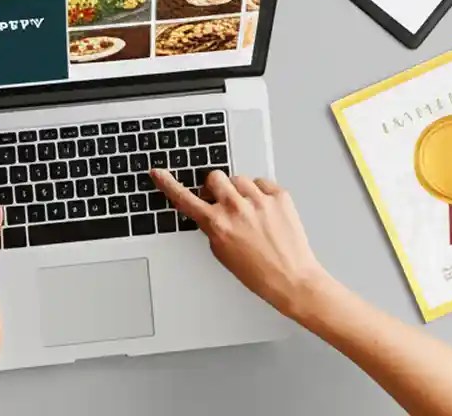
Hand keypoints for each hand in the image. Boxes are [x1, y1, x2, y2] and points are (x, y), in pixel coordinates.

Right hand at [151, 168, 326, 320]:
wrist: (292, 278)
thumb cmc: (259, 273)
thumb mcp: (223, 253)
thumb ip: (212, 227)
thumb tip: (210, 209)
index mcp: (218, 225)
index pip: (185, 198)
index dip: (168, 184)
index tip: (158, 173)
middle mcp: (236, 209)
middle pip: (214, 177)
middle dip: (215, 187)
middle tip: (224, 201)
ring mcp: (259, 200)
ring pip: (238, 179)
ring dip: (240, 191)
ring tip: (250, 212)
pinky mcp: (279, 196)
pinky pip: (262, 183)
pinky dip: (261, 193)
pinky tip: (265, 211)